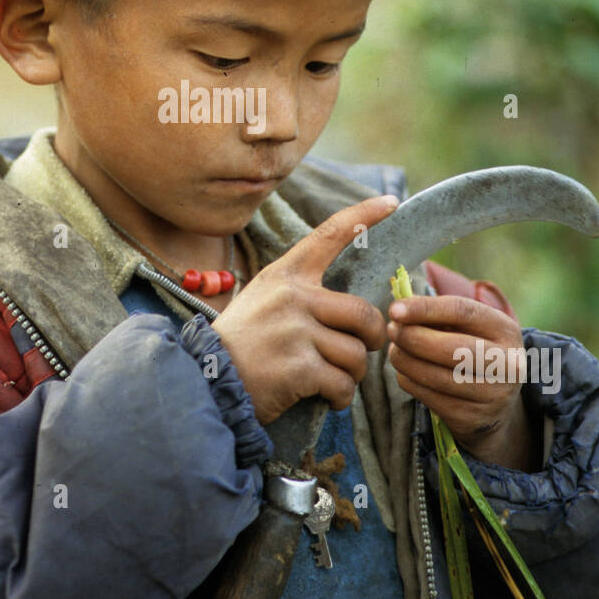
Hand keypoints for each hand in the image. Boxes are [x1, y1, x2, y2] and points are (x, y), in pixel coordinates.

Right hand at [212, 196, 399, 425]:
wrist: (207, 380)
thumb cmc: (241, 343)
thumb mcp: (262, 300)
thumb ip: (301, 295)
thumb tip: (350, 306)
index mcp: (285, 274)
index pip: (329, 235)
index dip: (364, 215)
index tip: (392, 202)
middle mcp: (292, 296)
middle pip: (364, 313)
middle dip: (372, 338)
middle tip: (364, 350)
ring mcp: (295, 331)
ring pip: (356, 354)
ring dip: (351, 374)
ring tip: (329, 378)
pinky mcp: (298, 368)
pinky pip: (342, 383)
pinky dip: (340, 396)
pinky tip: (325, 397)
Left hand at [386, 294, 537, 469]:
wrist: (496, 403)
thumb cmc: (474, 352)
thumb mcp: (470, 329)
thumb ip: (440, 316)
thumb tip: (399, 311)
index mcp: (506, 330)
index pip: (463, 312)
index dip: (425, 309)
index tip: (394, 309)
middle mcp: (507, 363)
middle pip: (452, 348)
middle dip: (413, 337)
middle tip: (392, 330)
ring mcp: (492, 395)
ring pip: (437, 376)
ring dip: (406, 361)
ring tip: (394, 351)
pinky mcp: (473, 418)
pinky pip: (430, 398)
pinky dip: (409, 381)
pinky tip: (403, 372)